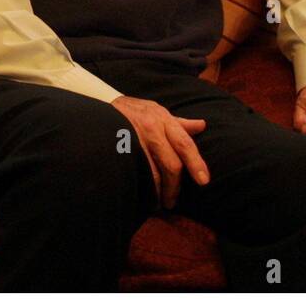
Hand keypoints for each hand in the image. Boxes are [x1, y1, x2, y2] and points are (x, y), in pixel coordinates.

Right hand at [110, 95, 209, 209]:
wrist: (101, 104)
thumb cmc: (134, 111)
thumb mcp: (157, 111)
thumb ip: (179, 123)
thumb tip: (202, 125)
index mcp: (163, 119)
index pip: (185, 144)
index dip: (196, 163)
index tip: (204, 181)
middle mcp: (151, 128)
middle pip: (170, 164)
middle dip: (174, 187)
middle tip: (171, 201)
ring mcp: (134, 138)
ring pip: (152, 172)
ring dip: (157, 190)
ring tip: (156, 201)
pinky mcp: (119, 149)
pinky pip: (134, 171)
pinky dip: (141, 185)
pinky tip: (141, 193)